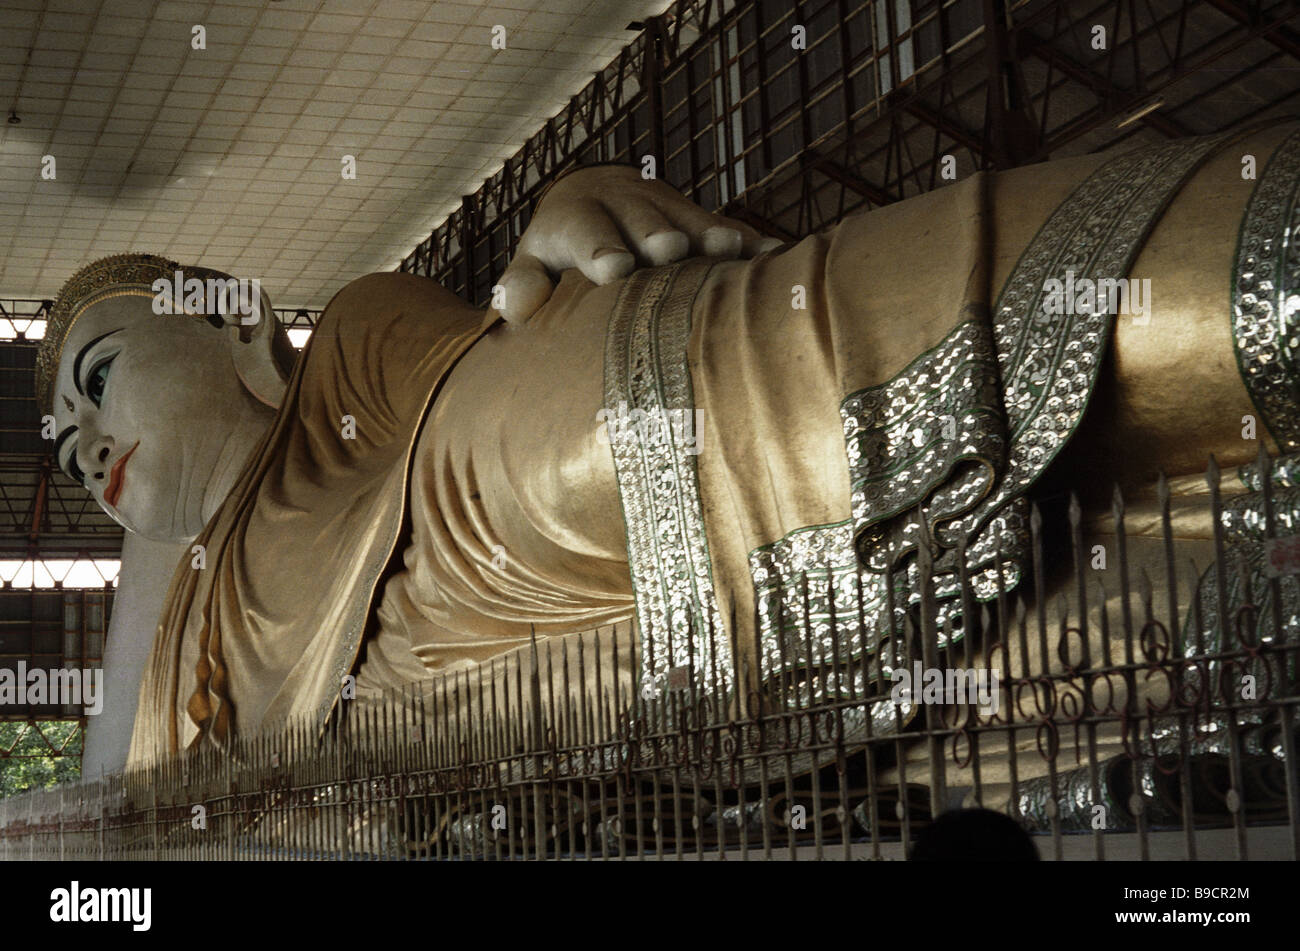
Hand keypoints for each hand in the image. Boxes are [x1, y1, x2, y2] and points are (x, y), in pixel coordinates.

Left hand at [491, 164, 782, 322]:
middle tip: (670, 250)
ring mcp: (665, 208)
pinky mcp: (699, 220)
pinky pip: (727, 228)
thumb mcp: (533, 265)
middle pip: (641, 219)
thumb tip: (518, 305)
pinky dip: (749, 243)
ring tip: (729, 250)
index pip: (585, 231)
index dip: (599, 247)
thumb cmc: (557, 256)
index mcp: (576, 217)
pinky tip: (775, 256)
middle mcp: (623, 204)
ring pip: (688, 217)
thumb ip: (521, 286)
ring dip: (708, 233)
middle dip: (656, 233)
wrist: (595, 200)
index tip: (614, 267)